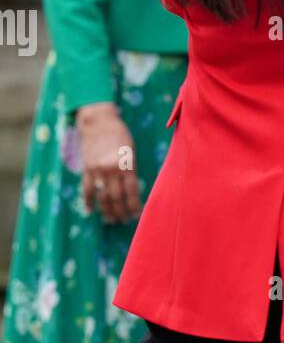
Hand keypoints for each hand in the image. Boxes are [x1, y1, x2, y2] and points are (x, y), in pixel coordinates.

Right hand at [76, 102, 140, 222]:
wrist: (98, 121)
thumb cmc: (120, 135)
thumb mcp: (131, 151)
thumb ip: (131, 170)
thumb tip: (131, 192)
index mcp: (126, 164)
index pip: (132, 192)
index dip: (134, 206)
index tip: (137, 215)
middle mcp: (111, 169)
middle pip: (117, 197)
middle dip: (121, 212)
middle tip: (124, 221)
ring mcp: (97, 170)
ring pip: (102, 197)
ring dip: (107, 211)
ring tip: (111, 220)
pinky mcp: (86, 169)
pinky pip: (87, 189)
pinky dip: (88, 201)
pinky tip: (91, 211)